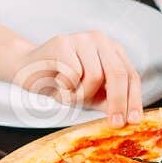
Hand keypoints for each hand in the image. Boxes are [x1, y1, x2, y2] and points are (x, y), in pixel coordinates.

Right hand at [15, 32, 143, 126]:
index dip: (134, 99)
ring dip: (81, 95)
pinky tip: (56, 83)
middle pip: (118, 74)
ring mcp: (81, 39)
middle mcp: (100, 40)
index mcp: (112, 50)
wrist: (27, 71)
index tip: (134, 121)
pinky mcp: (63, 43)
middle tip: (115, 123)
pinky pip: (74, 75)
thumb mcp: (90, 95)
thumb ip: (109, 101)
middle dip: (118, 102)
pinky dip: (66, 88)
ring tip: (68, 94)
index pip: (131, 75)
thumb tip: (130, 118)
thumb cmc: (61, 82)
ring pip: (96, 76)